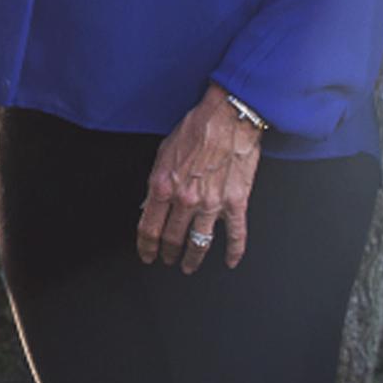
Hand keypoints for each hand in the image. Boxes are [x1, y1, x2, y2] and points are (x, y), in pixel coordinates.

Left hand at [137, 84, 261, 274]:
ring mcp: (212, 204)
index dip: (146, 246)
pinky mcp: (236, 202)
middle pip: (172, 239)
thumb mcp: (163, 152)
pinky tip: (229, 261)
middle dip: (167, 253)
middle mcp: (186, 199)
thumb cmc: (196, 128)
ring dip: (192, 259)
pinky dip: (233, 252)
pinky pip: (236, 235)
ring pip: (199, 243)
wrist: (228, 116)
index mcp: (163, 186)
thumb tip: (150, 204)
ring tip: (189, 265)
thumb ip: (156, 181)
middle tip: (167, 259)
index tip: (147, 254)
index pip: (149, 227)